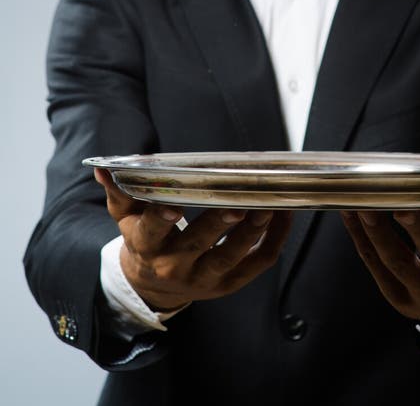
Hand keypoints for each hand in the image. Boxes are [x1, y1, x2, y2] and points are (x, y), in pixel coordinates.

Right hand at [94, 168, 291, 310]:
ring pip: (231, 258)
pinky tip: (283, 216)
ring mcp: (204, 279)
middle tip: (237, 203)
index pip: (151, 234)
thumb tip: (103, 168)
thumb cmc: (142, 238)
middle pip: (199, 246)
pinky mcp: (228, 285)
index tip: (173, 206)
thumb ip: (119, 192)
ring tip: (268, 206)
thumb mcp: (126, 218)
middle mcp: (175, 267)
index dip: (160, 220)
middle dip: (219, 225)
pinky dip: (273, 241)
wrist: (152, 285)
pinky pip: (256, 264)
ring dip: (252, 233)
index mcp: (147, 248)